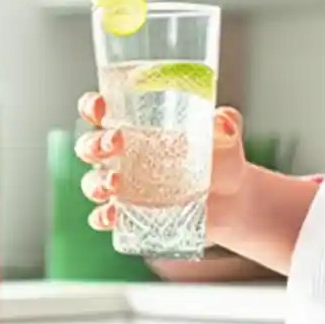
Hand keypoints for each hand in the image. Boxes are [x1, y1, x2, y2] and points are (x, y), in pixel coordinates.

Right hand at [74, 93, 249, 232]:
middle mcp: (123, 155)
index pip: (100, 111)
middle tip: (117, 143)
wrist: (234, 200)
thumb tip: (222, 121)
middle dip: (94, 144)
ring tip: (115, 184)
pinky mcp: (132, 214)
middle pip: (89, 146)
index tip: (101, 107)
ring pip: (92, 182)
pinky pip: (105, 217)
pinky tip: (112, 215)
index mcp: (137, 125)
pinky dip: (103, 217)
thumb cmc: (221, 158)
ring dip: (95, 182)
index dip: (91, 106)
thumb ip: (226, 123)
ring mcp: (125, 186)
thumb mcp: (226, 136)